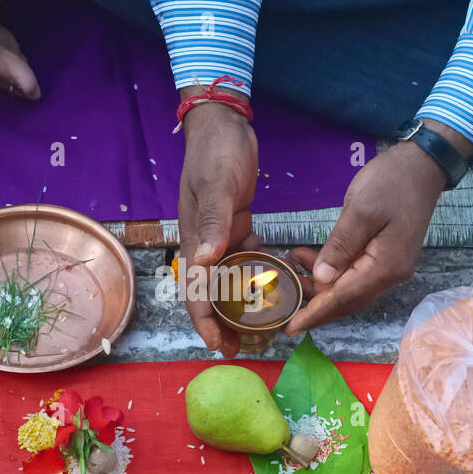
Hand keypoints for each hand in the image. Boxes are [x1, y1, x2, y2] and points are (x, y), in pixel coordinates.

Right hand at [177, 91, 258, 356]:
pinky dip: (258, 274)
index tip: (221, 346)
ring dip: (241, 305)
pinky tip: (277, 285)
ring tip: (261, 327)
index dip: (206, 323)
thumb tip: (205, 260)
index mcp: (195, 240)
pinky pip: (246, 258)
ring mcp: (220, 236)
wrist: (221, 125)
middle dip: (222, 324)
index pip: (195, 292)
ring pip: (229, 280)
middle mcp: (205, 244)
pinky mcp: (236, 226)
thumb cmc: (217, 153)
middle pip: (210, 295)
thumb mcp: (218, 185)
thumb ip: (213, 221)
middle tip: (242, 348)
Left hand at [284, 141, 446, 335]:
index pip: (343, 299)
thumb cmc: (392, 183)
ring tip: (290, 269)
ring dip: (319, 286)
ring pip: (348, 289)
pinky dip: (331, 272)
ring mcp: (389, 267)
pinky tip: (308, 258)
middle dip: (313, 304)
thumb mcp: (360, 210)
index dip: (315, 314)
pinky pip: (354, 274)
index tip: (290, 327)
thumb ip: (340, 246)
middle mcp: (389, 275)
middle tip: (282, 302)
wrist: (422, 166)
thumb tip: (321, 278)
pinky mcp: (385, 256)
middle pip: (346, 301)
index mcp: (385, 267)